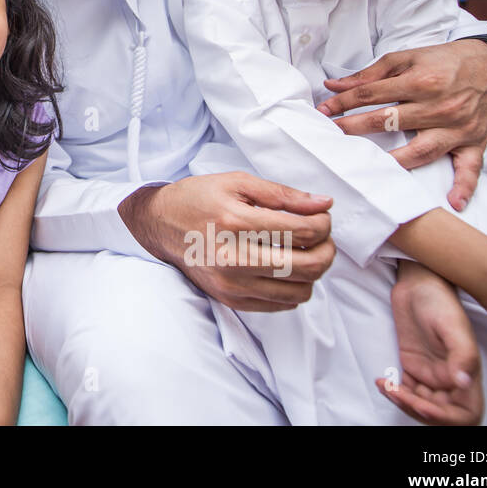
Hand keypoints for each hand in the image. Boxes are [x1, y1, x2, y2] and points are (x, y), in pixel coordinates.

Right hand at [120, 172, 335, 311]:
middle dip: (327, 249)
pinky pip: (282, 304)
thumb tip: (323, 203)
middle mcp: (234, 258)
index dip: (324, 223)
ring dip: (313, 271)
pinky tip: (284, 267)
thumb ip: (282, 193)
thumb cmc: (197, 199)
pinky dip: (293, 287)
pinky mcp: (231, 299)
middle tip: (321, 236)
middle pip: (310, 265)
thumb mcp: (237, 183)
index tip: (321, 216)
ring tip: (304, 252)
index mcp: (236, 222)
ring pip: (301, 291)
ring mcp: (232, 284)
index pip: (304, 231)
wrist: (159, 225)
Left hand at [317, 40, 486, 208]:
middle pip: (389, 122)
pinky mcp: (474, 143)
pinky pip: (470, 169)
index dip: (343, 103)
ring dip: (394, 162)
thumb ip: (369, 74)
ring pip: (421, 150)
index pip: (372, 95)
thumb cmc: (446, 61)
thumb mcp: (407, 58)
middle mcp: (440, 106)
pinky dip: (464, 187)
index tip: (323, 112)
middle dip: (355, 129)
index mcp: (421, 81)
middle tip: (330, 137)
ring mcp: (458, 128)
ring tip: (368, 171)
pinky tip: (452, 203)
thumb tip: (333, 85)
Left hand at [378, 261, 482, 424]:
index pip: (465, 414)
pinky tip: (381, 380)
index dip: (445, 418)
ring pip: (420, 405)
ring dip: (402, 403)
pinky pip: (405, 391)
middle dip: (417, 410)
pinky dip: (393, 392)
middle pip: (440, 414)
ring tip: (385, 386)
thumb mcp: (452, 325)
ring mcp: (431, 374)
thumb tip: (463, 383)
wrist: (417, 283)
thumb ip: (462, 355)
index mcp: (466, 373)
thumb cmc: (439, 300)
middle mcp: (451, 378)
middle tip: (396, 392)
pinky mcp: (413, 367)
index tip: (421, 404)